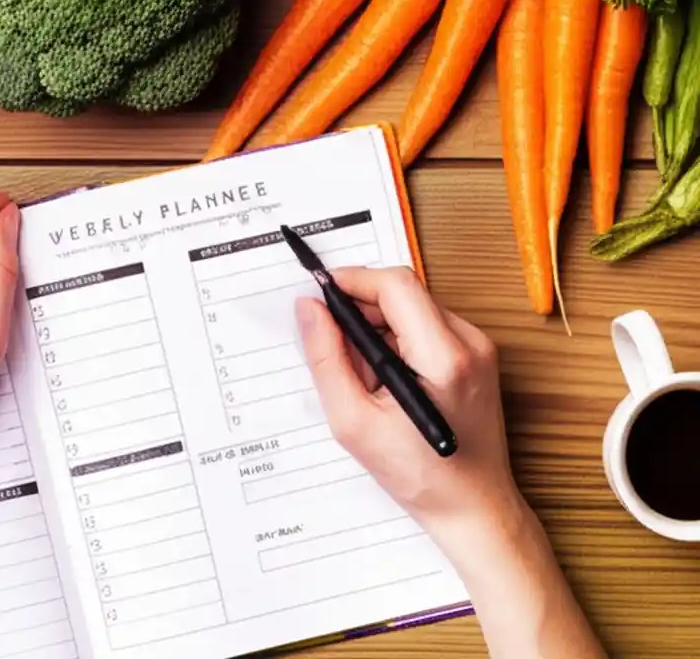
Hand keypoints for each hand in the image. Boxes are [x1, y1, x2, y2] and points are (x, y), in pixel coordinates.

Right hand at [295, 267, 520, 541]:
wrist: (473, 507)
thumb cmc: (419, 476)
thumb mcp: (354, 422)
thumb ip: (327, 359)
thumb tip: (309, 310)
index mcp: (443, 357)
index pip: (395, 286)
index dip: (352, 280)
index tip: (319, 292)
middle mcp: (469, 343)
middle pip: (405, 293)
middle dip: (361, 306)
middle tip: (330, 340)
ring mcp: (479, 349)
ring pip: (414, 308)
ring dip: (378, 326)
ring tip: (361, 373)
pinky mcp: (478, 357)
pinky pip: (428, 327)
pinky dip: (398, 340)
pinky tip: (385, 380)